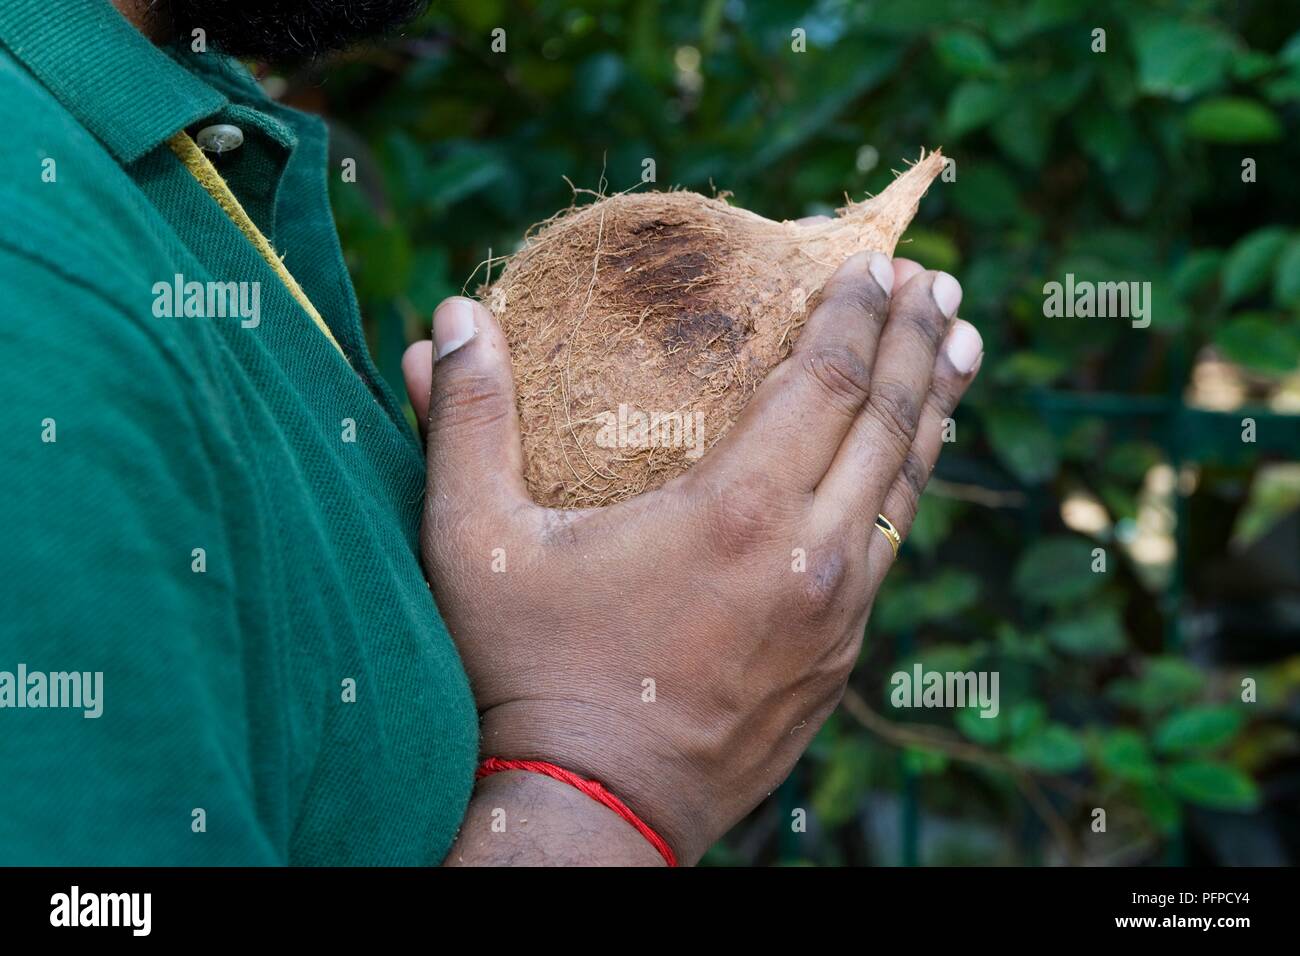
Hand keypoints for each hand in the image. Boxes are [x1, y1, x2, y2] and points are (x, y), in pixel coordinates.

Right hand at [403, 252, 982, 863]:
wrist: (590, 813)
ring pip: (905, 492)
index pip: (826, 381)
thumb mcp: (476, 543)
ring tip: (959, 354)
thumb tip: (454, 321)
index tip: (878, 262)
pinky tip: (904, 472)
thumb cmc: (527, 677)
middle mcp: (810, 560)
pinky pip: (888, 555)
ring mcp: (836, 619)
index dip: (857, 313)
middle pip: (889, 425)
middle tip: (936, 285)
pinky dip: (904, 491)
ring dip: (933, 413)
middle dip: (916, 344)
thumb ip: (467, 422)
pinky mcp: (837, 665)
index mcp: (735, 513)